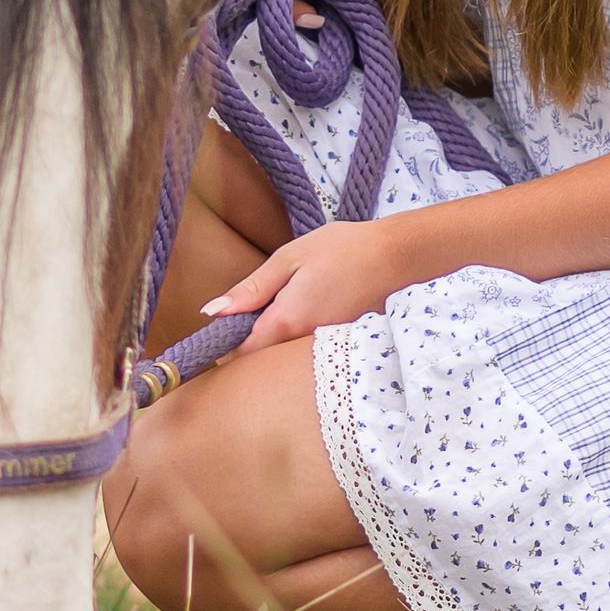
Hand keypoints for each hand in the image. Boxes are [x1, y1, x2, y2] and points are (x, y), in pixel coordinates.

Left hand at [202, 217, 414, 347]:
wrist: (396, 256)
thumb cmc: (341, 249)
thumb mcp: (288, 258)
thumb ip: (251, 289)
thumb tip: (213, 312)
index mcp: (286, 321)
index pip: (243, 355)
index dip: (224, 349)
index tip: (218, 336)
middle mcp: (304, 343)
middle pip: (264, 360)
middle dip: (248, 348)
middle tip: (248, 317)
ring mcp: (325, 348)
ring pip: (286, 357)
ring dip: (274, 344)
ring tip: (283, 307)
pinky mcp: (339, 346)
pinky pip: (307, 351)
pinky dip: (298, 340)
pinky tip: (308, 312)